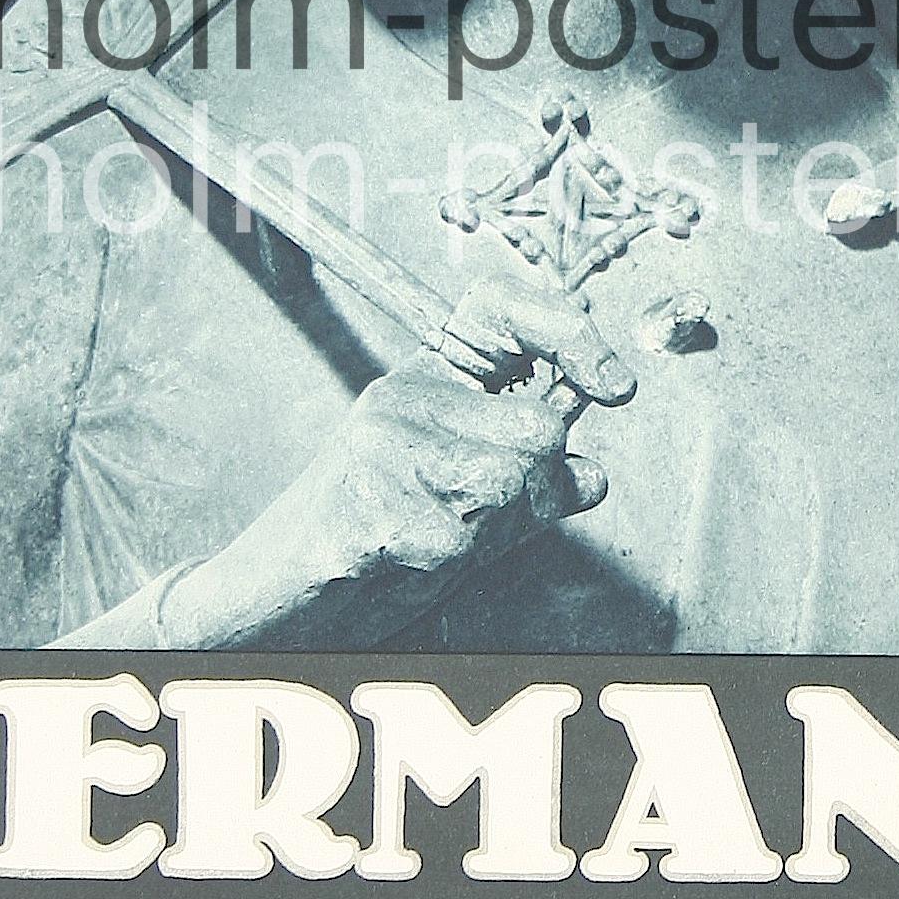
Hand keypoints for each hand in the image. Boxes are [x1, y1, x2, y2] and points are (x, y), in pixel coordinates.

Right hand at [283, 278, 636, 629]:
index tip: (614, 384)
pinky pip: (465, 538)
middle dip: (535, 486)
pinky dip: (454, 561)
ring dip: (493, 530)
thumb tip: (593, 475)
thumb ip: (526, 473)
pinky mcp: (370, 506)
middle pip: (537, 427)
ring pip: (510, 485)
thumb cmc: (376, 538)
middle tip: (480, 515)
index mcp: (425, 377)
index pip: (501, 305)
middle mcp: (401, 397)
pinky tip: (412, 557)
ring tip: (437, 535)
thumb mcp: (459, 487)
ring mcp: (382, 448)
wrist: (284, 592)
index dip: (566, 330)